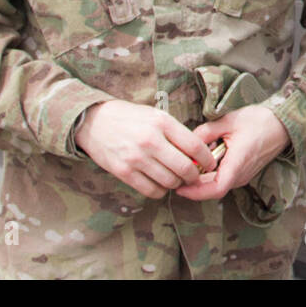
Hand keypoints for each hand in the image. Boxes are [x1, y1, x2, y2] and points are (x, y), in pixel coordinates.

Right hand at [75, 100, 215, 199]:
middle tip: (195, 176)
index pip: (194, 146)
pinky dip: (160, 190)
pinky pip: (151, 190)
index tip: (210, 164)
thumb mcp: (156, 116)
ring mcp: (136, 158)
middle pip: (184, 168)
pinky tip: (160, 183)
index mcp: (162, 122)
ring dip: (177, 184)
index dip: (207, 159)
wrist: (95, 122)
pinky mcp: (124, 172)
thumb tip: (198, 154)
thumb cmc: (131, 118)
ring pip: (169, 181)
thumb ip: (176, 133)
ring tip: (177, 179)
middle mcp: (150, 140)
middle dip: (194, 176)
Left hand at [175, 105, 290, 201]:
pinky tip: (205, 158)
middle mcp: (241, 174)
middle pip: (212, 190)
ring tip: (191, 161)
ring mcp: (243, 175)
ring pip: (217, 185)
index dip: (195, 192)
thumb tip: (186, 143)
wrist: (282, 124)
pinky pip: (224, 179)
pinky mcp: (243, 172)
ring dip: (202, 178)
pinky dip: (211, 173)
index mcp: (238, 163)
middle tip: (177, 171)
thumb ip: (205, 132)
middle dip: (193, 184)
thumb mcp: (229, 121)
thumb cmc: (259, 121)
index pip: (215, 189)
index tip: (179, 187)